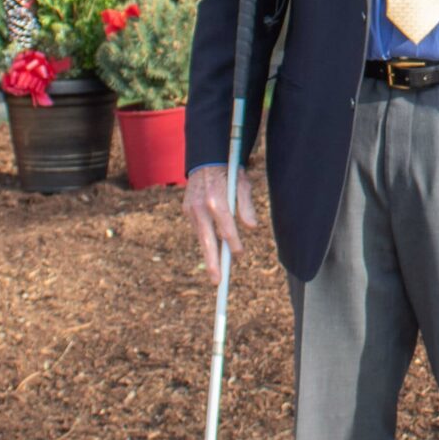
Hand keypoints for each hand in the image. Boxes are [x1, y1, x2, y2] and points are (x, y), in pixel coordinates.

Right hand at [184, 165, 258, 284]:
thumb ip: (246, 205)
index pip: (225, 227)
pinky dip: (206, 238)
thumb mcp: (243, 183)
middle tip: (217, 281)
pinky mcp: (186, 210)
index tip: (239, 254)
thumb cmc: (229, 171)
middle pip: (207, 240)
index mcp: (216, 199)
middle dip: (212, 262)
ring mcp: (190, 209)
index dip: (233, 242)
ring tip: (215, 273)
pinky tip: (212, 250)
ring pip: (201, 236)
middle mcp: (200, 206)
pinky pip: (198, 228)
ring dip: (209, 253)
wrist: (205, 158)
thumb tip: (252, 227)